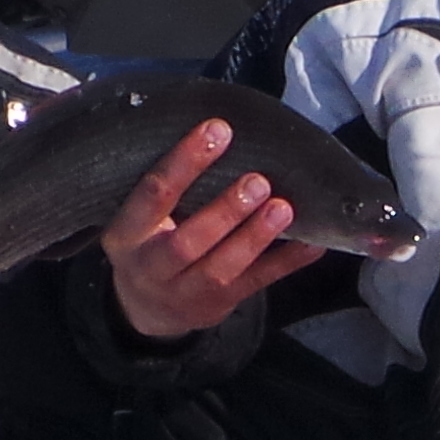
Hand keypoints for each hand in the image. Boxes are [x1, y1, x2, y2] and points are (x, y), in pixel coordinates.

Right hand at [104, 119, 321, 340]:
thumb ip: (167, 189)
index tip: (217, 130)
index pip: (153, 194)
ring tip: (283, 209)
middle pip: (188, 241)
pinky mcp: (218, 305)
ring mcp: (185, 291)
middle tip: (257, 180)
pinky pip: (256, 283)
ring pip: (222, 267)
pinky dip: (287, 262)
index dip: (184, 162)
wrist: (144, 310)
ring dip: (255, 237)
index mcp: (127, 234)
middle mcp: (152, 266)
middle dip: (225, 210)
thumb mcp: (137, 219)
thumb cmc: (147, 243)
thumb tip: (220, 130)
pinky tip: (312, 242)